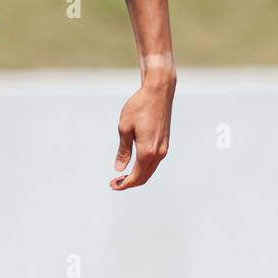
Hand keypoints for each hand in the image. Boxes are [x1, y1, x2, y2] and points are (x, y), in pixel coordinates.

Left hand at [111, 75, 175, 189]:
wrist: (158, 91)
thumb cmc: (140, 106)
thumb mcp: (124, 128)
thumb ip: (123, 151)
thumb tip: (120, 169)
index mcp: (147, 151)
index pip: (135, 176)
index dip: (123, 184)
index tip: (112, 185)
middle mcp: (159, 152)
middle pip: (144, 177)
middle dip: (129, 183)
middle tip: (115, 183)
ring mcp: (164, 148)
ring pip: (150, 171)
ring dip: (137, 176)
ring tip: (122, 176)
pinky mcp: (165, 142)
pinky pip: (154, 162)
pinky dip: (144, 168)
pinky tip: (134, 165)